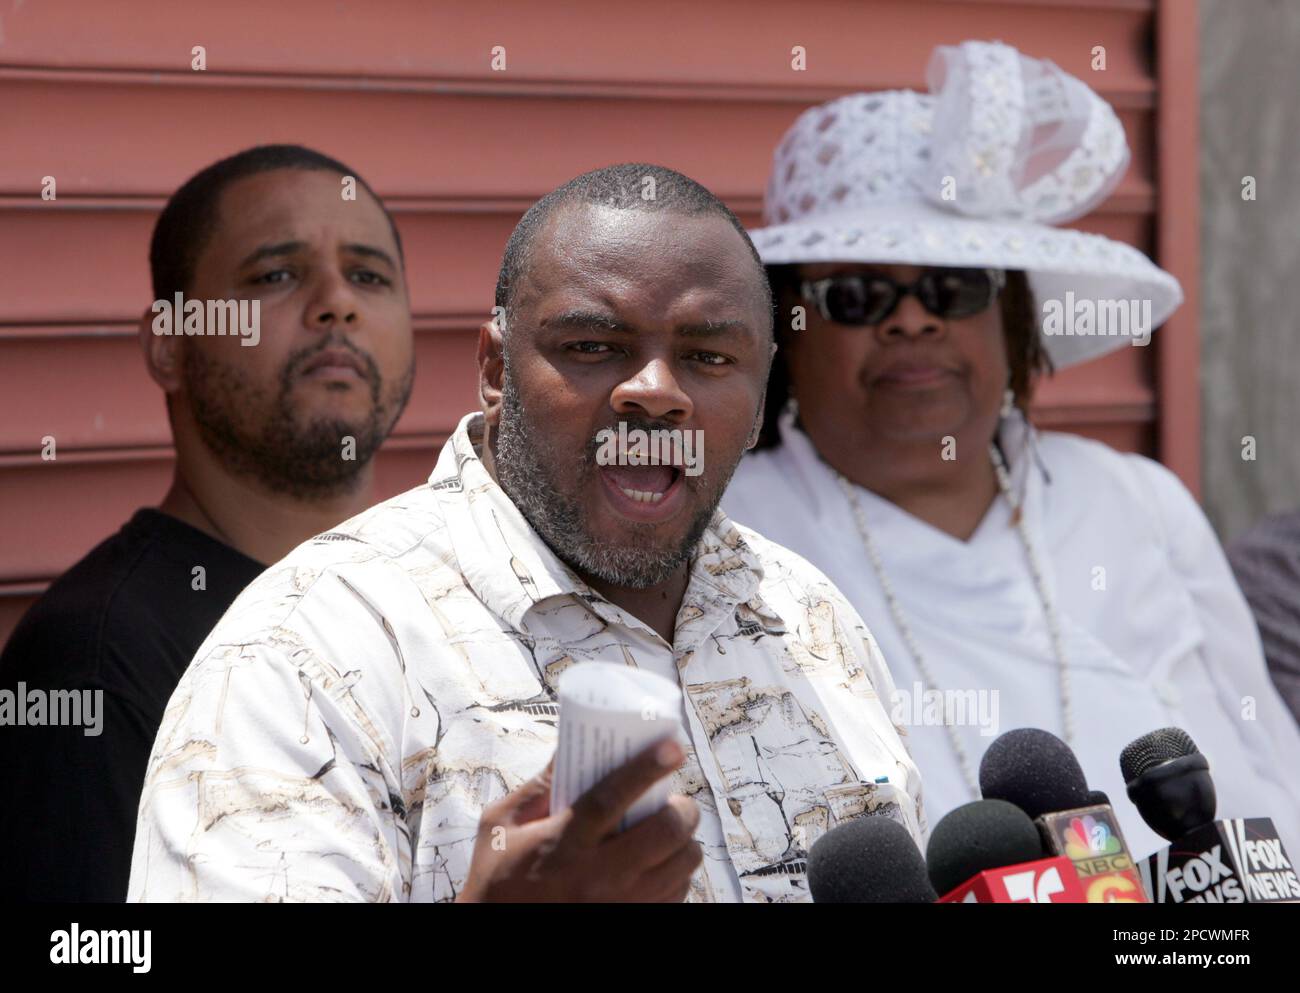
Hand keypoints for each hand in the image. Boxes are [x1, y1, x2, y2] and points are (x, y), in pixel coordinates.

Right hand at [456, 738, 702, 901]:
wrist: (494, 933)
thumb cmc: (498, 878)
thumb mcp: (501, 827)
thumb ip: (537, 788)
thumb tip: (569, 746)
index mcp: (562, 844)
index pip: (612, 797)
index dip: (646, 768)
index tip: (673, 747)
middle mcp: (596, 877)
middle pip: (664, 834)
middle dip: (683, 810)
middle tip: (677, 801)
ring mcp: (620, 906)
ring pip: (681, 867)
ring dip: (685, 844)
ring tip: (672, 833)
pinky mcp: (633, 922)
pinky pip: (675, 896)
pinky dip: (678, 876)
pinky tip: (663, 867)